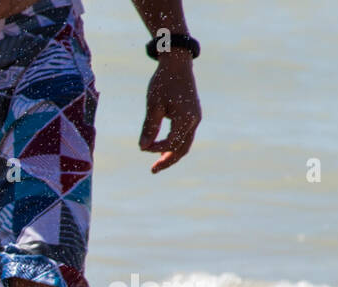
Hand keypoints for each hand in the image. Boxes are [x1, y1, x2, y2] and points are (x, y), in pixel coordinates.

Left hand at [139, 54, 200, 173]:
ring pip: (185, 144)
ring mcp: (195, 118)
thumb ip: (149, 127)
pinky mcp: (192, 115)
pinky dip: (175, 145)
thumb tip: (142, 147)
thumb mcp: (153, 104)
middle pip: (182, 148)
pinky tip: (163, 150)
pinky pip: (185, 136)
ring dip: (172, 155)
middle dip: (168, 161)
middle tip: (153, 171)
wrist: (177, 64)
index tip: (143, 146)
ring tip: (157, 164)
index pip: (172, 143)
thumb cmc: (163, 82)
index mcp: (186, 118)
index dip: (157, 149)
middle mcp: (194, 120)